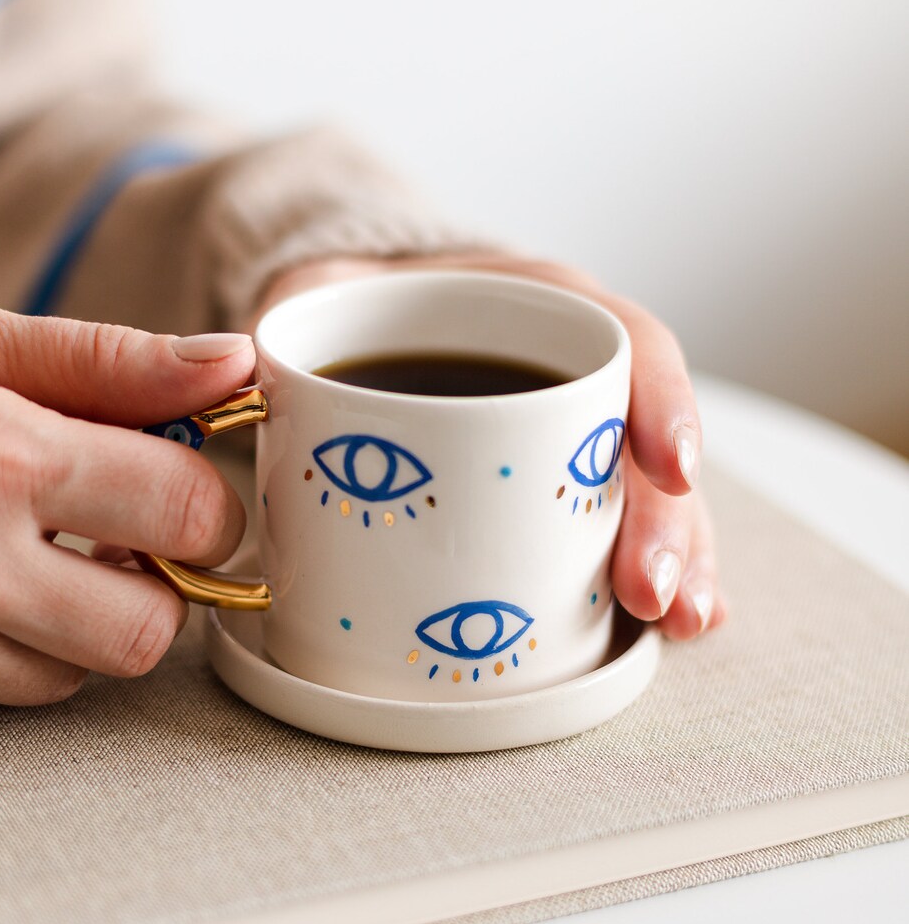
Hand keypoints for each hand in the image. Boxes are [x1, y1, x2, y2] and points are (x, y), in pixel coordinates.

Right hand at [0, 305, 254, 723]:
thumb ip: (106, 361)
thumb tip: (231, 365)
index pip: (182, 508)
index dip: (204, 499)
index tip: (178, 485)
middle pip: (150, 624)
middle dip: (160, 581)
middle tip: (126, 537)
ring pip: (83, 672)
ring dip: (85, 620)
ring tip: (34, 556)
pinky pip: (6, 697)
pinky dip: (12, 652)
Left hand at [259, 255, 725, 639]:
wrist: (351, 324)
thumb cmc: (347, 307)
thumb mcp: (314, 296)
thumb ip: (286, 318)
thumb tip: (242, 367)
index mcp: (536, 305)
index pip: (625, 342)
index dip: (659, 402)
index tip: (667, 468)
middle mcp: (572, 372)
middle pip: (647, 441)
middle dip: (667, 521)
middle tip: (653, 592)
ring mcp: (575, 437)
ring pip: (653, 495)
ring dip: (678, 559)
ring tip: (680, 622)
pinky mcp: (562, 493)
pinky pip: (621, 531)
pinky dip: (655, 575)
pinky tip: (681, 628)